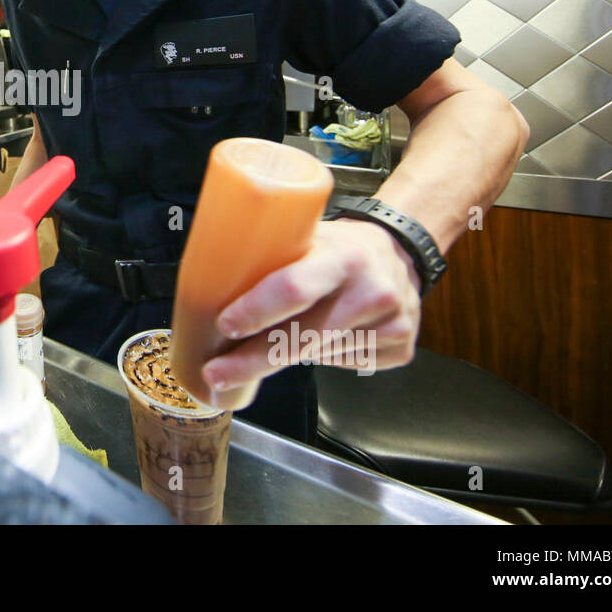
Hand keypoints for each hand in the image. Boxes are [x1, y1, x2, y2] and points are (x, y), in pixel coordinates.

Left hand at [200, 219, 422, 405]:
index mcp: (344, 257)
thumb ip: (274, 256)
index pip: (294, 288)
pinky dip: (321, 357)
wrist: (401, 254)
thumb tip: (209, 282)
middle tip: (215, 374)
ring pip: (317, 355)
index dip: (256, 311)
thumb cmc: (340, 247)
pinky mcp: (400, 349)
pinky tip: (323, 337)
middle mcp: (373, 290)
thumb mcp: (311, 237)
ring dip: (283, 356)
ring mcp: (392, 323)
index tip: (224, 326)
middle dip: (251, 361)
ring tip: (268, 345)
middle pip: (300, 337)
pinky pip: (342, 364)